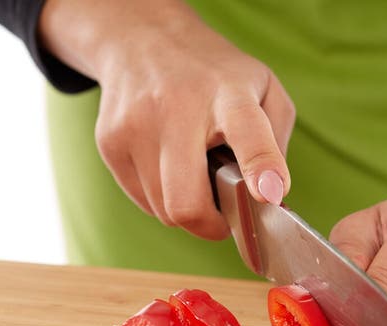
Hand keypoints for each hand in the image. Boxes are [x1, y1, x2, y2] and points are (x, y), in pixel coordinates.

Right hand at [39, 0, 294, 238]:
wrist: (143, 39)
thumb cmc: (215, 78)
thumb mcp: (264, 90)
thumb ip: (276, 144)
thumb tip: (270, 198)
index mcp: (229, 95)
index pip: (248, 134)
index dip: (260, 167)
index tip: (268, 193)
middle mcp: (178, 107)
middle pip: (187, 202)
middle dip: (209, 225)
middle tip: (222, 216)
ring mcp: (136, 126)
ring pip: (164, 211)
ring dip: (185, 208)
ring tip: (193, 173)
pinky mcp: (110, 142)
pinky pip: (143, 201)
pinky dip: (161, 197)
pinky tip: (168, 165)